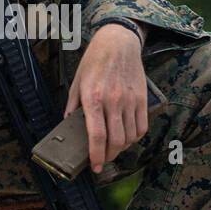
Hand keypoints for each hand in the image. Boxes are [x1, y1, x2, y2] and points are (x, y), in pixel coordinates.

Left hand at [64, 23, 147, 173]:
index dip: (96, 155)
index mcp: (93, 98)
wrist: (118, 42)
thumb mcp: (76, 81)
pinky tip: (128, 138)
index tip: (94, 167)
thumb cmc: (94, 61)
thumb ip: (72, 104)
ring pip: (130, 137)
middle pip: (115, 140)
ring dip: (121, 148)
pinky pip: (142, 126)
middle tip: (102, 159)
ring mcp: (129, 100)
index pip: (97, 135)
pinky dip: (135, 138)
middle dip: (108, 156)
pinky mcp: (142, 98)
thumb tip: (68, 123)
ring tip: (113, 149)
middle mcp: (113, 101)